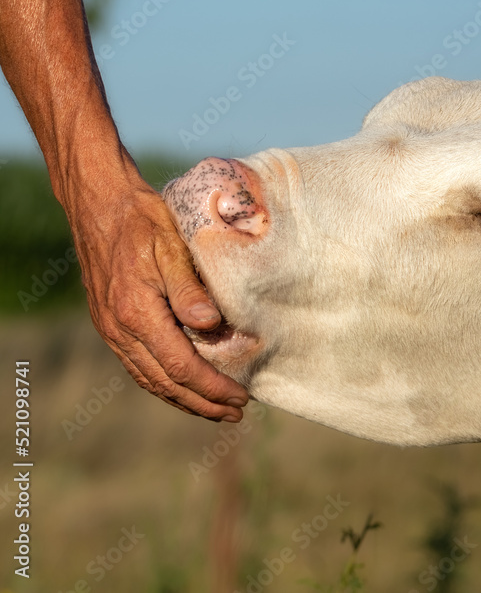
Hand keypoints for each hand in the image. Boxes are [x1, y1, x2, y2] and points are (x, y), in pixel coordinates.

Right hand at [67, 172, 248, 421]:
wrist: (100, 204)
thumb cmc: (144, 222)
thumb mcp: (172, 248)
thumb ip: (190, 289)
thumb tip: (210, 326)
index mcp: (138, 313)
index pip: (181, 367)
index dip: (213, 387)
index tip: (242, 398)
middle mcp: (121, 329)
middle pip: (165, 383)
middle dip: (202, 403)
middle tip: (235, 414)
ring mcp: (112, 330)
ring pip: (150, 379)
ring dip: (184, 399)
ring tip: (215, 410)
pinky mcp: (111, 325)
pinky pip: (139, 366)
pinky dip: (164, 383)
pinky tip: (183, 387)